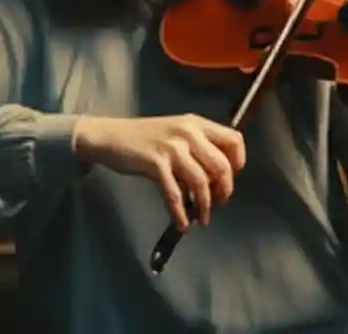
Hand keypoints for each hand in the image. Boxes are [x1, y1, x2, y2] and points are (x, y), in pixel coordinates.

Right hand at [74, 114, 245, 230]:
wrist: (109, 137)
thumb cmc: (142, 137)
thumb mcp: (174, 133)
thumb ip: (196, 147)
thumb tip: (216, 177)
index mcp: (195, 123)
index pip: (234, 140)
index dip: (238, 162)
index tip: (231, 178)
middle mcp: (188, 132)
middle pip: (221, 166)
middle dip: (224, 190)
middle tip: (219, 203)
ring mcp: (172, 148)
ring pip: (201, 182)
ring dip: (205, 205)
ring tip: (202, 218)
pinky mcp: (155, 163)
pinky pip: (175, 193)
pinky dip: (180, 212)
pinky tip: (181, 223)